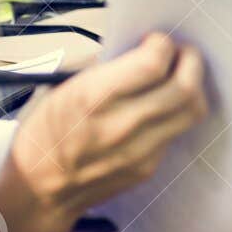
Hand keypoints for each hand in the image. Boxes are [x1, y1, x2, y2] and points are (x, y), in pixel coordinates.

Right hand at [0, 34, 207, 231]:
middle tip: (181, 52)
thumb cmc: (44, 132)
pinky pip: (178, 131)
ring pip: (192, 111)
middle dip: (190, 60)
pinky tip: (163, 103)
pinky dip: (177, 111)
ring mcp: (139, 152)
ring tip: (179, 75)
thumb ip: (102, 66)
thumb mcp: (62, 87)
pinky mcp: (148, 168)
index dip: (162, 44)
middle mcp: (122, 126)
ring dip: (193, 85)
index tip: (155, 40)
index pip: (153, 64)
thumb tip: (137, 47)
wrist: (38, 191)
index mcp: (94, 98)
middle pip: (185, 88)